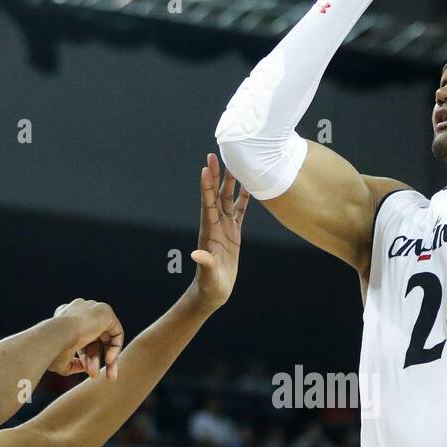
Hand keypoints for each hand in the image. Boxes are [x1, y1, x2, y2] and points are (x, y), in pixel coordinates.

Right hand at [49, 299, 123, 380]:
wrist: (54, 336)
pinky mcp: (105, 311)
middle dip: (96, 359)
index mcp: (64, 318)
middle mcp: (79, 311)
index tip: (87, 371)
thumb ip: (73, 363)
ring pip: (105, 338)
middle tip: (96, 376)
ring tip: (104, 374)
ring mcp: (92, 309)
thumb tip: (84, 368)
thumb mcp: (62, 360)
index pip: (80, 338)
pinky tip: (108, 360)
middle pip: (94, 339)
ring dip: (106, 359)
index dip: (85, 357)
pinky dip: (115, 348)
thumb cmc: (52, 350)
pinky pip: (116, 333)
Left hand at [190, 152, 247, 311]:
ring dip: (230, 182)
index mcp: (209, 231)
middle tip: (215, 154)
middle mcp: (215, 225)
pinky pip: (240, 212)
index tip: (206, 167)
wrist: (213, 292)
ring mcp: (225, 228)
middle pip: (216, 195)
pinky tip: (249, 186)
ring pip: (228, 200)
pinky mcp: (233, 233)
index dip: (206, 186)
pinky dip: (244, 198)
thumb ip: (205, 263)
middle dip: (216, 175)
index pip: (208, 204)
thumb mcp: (209, 275)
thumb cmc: (210, 285)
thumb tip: (197, 254)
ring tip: (235, 163)